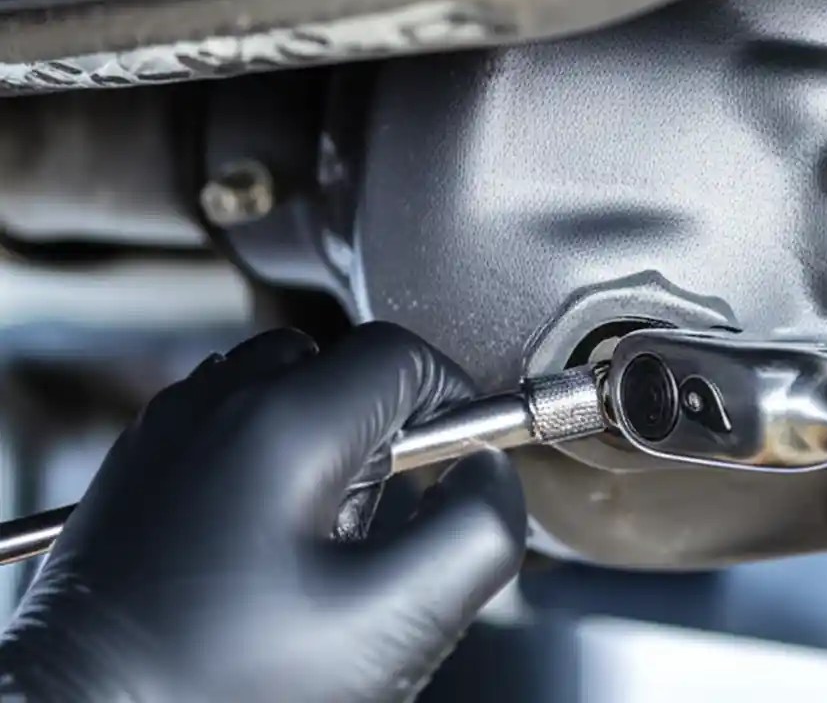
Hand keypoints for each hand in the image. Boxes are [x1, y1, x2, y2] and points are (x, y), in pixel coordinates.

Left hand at [0, 323, 525, 701]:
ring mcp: (165, 438)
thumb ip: (476, 533)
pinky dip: (272, 464)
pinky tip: (270, 550)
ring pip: (281, 392)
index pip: (402, 355)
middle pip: (339, 364)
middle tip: (390, 515)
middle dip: (387, 425)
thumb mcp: (391, 621)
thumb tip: (490, 479)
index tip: (468, 454)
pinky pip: (229, 430)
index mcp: (281, 425)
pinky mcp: (138, 476)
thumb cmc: (218, 691)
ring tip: (328, 539)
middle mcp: (212, 409)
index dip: (456, 398)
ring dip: (329, 443)